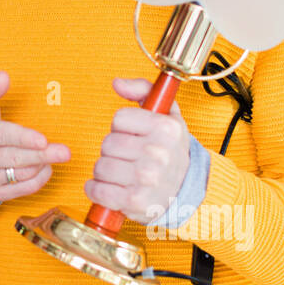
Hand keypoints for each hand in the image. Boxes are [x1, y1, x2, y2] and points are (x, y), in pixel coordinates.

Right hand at [0, 71, 68, 203]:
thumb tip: (3, 75)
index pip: (0, 136)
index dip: (22, 138)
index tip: (43, 140)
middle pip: (13, 158)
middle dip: (42, 155)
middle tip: (65, 152)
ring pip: (20, 175)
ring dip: (42, 164)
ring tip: (54, 154)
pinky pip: (22, 190)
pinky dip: (38, 179)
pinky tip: (45, 167)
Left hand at [85, 78, 190, 223]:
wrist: (186, 190)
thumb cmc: (171, 151)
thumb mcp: (167, 115)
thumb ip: (143, 90)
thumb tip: (117, 83)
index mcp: (166, 129)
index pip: (119, 118)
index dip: (122, 128)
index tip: (133, 135)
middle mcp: (158, 153)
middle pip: (108, 143)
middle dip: (112, 151)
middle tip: (128, 157)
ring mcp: (146, 178)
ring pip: (100, 166)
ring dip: (105, 172)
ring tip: (122, 174)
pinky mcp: (134, 201)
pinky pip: (98, 190)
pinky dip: (96, 190)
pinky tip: (110, 188)